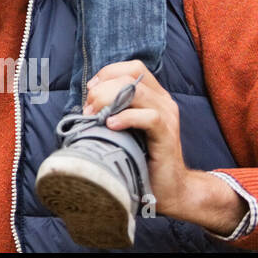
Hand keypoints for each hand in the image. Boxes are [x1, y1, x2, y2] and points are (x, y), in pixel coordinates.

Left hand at [85, 62, 246, 235]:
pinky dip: (126, 118)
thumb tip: (88, 100)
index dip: (108, 74)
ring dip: (109, 100)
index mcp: (155, 96)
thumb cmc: (141, 156)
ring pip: (137, 92)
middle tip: (89, 109)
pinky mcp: (167, 135)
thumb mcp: (125, 127)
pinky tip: (111, 125)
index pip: (132, 68)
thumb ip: (114, 109)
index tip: (91, 90)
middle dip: (103, 89)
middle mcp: (164, 102)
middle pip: (131, 77)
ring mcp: (168, 117)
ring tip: (96, 116)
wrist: (169, 188)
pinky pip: (149, 117)